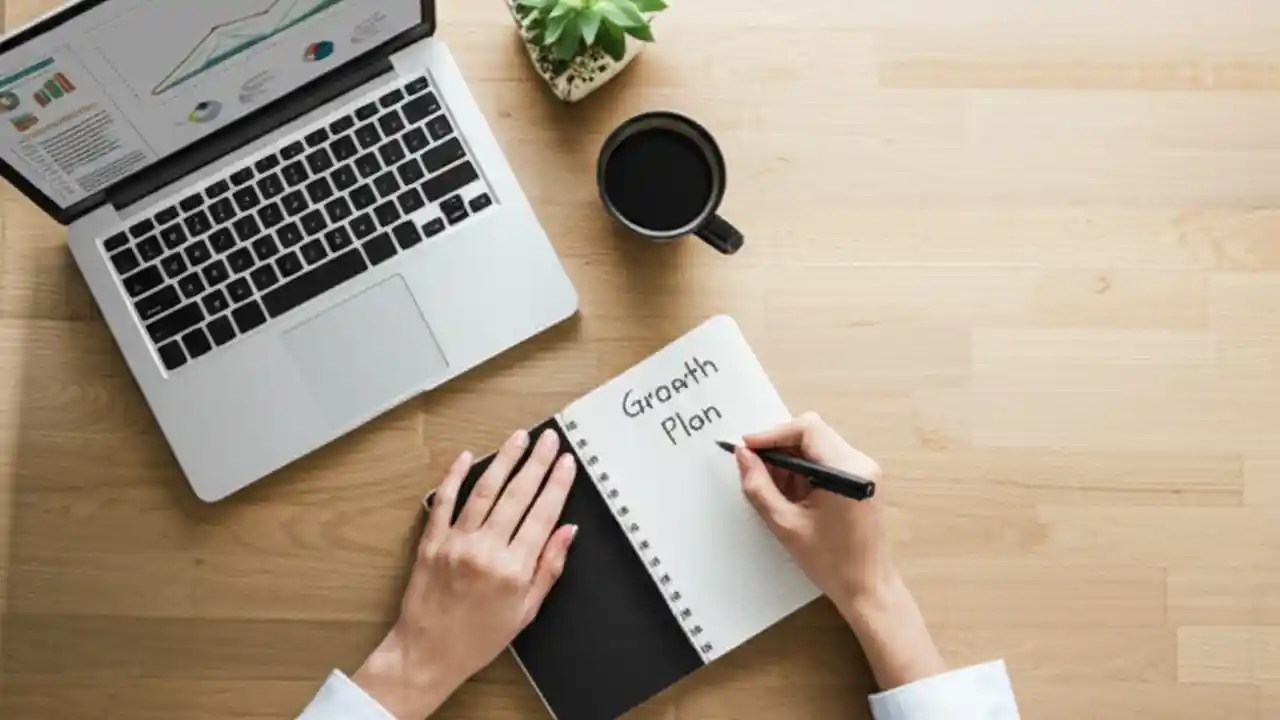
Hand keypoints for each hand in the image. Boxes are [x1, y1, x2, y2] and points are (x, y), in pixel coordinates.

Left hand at [353, 429, 578, 718]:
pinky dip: (455, 475)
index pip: (543, 515)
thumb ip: (549, 567)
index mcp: (514, 569)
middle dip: (537, 463)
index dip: (557, 484)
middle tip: (549, 439)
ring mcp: (456, 543)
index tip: (567, 462)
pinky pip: (444, 501)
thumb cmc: (478, 638)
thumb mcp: (526, 610)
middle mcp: (486, 551)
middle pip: (517, 495)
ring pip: (484, 490)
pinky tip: (468, 456)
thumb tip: (568, 531)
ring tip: (519, 438)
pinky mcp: (431, 542)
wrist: (427, 654)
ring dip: (504, 460)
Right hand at [735, 412, 890, 611]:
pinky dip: (802, 471)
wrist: (868, 588)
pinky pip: (825, 461)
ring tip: (771, 489)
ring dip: (789, 461)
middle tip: (753, 469)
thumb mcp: (786, 524)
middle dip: (778, 447)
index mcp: (847, 470)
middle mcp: (860, 463)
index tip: (746, 448)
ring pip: (816, 446)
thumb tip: (743, 455)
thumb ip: (759, 486)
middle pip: (811, 433)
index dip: (772, 433)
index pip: (807, 428)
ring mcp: (863, 470)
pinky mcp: (860, 480)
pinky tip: (789, 495)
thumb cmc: (831, 563)